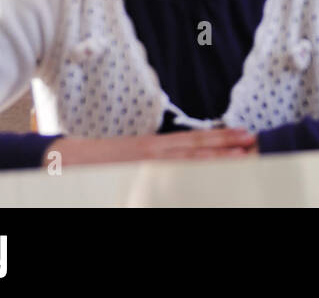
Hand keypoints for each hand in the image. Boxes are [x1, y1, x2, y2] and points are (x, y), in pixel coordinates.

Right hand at [47, 128, 258, 166]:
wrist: (64, 161)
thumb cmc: (100, 159)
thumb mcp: (135, 154)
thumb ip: (161, 155)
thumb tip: (186, 157)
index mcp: (155, 145)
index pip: (195, 141)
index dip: (221, 138)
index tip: (244, 135)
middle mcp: (154, 154)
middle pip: (197, 150)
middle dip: (227, 148)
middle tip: (253, 144)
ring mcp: (145, 167)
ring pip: (187, 164)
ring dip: (215, 161)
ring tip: (241, 158)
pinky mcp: (135, 179)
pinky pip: (166, 182)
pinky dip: (186, 180)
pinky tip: (202, 182)